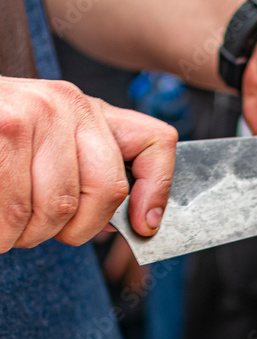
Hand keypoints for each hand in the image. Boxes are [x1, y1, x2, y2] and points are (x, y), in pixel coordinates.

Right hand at [0, 77, 176, 252]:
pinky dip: (1, 235)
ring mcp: (31, 113)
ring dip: (25, 235)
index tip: (144, 227)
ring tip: (6, 224)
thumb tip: (134, 222)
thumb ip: (87, 171)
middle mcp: (66, 103)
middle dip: (73, 230)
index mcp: (87, 109)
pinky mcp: (1, 131)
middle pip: (105, 193)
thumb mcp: (47, 143)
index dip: (158, 190)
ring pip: (55, 209)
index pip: (155, 142)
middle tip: (41, 231)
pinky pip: (14, 212)